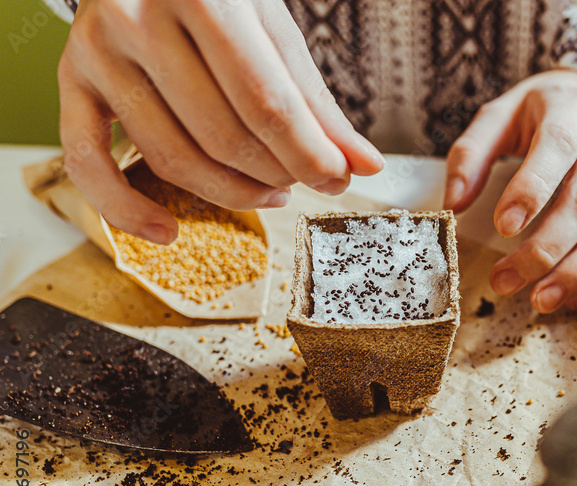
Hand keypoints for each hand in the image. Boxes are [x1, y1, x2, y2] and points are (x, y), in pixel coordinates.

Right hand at [58, 0, 383, 243]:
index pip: (265, 103)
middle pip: (222, 137)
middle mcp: (139, 18)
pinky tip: (168, 232)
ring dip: (230, 193)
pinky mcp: (70, 79)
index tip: (338, 180)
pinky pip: (89, 163)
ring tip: (268, 191)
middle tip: (302, 180)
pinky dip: (126, 209)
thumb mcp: (273, 30)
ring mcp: (98, 52)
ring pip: (172, 158)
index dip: (308, 154)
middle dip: (275, 173)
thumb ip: (316, 101)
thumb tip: (364, 165)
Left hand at [444, 70, 576, 312]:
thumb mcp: (501, 115)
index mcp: (573, 107)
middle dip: (547, 247)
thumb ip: (471, 154)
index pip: (558, 146)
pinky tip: (571, 300)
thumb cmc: (542, 112)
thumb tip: (453, 203)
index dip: (532, 189)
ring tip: (540, 301)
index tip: (503, 227)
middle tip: (507, 281)